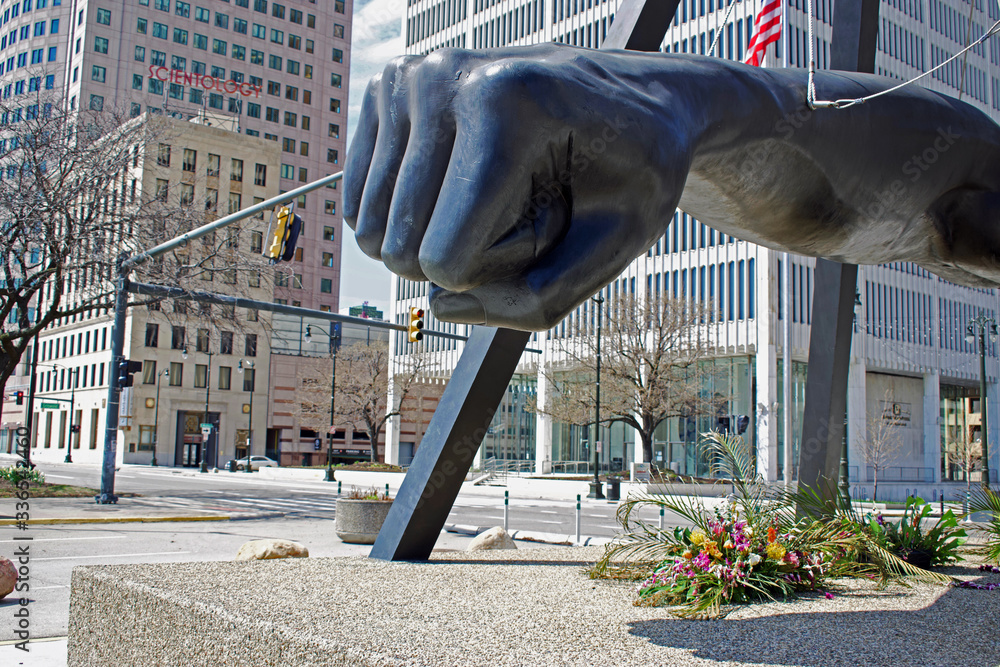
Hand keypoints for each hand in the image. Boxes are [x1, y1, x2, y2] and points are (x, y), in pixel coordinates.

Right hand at [344, 46, 688, 330]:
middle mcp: (443, 79)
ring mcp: (405, 80)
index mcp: (507, 106)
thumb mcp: (618, 245)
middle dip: (469, 253)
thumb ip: (539, 301)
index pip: (446, 256)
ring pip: (373, 232)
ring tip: (501, 187)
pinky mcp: (382, 91)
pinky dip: (412, 215)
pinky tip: (461, 178)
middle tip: (529, 203)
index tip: (555, 219)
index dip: (500, 274)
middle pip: (403, 248)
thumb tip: (438, 305)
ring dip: (439, 234)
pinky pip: (360, 205)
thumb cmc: (633, 170)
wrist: (630, 97)